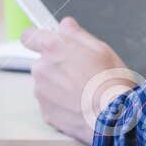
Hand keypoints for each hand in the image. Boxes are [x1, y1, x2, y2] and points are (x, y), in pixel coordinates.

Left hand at [20, 17, 136, 143]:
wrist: (115, 119)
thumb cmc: (112, 84)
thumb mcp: (102, 49)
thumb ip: (77, 35)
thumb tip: (67, 26)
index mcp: (54, 48)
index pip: (29, 36)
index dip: (38, 40)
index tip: (45, 44)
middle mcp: (42, 69)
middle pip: (43, 63)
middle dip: (57, 67)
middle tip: (80, 74)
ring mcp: (41, 92)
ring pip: (46, 84)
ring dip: (59, 87)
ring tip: (83, 93)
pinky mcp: (45, 113)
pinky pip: (50, 104)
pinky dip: (61, 105)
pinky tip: (79, 106)